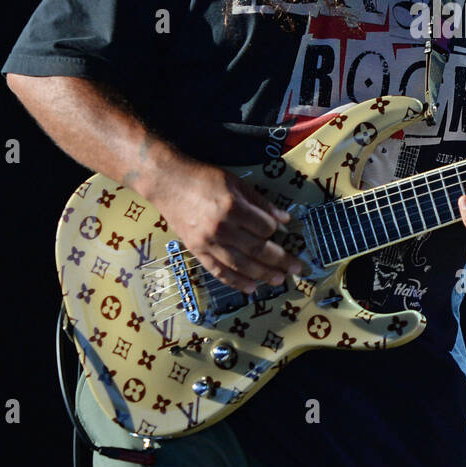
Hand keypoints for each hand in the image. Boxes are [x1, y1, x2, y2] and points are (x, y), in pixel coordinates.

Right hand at [152, 160, 300, 293]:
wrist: (167, 182)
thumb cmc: (204, 178)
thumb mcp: (236, 182)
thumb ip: (261, 202)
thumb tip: (285, 220)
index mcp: (232, 208)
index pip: (264, 227)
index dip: (276, 230)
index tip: (281, 230)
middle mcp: (221, 229)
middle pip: (257, 250)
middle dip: (280, 260)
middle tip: (297, 268)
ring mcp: (207, 243)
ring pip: (241, 265)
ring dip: (263, 275)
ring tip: (280, 280)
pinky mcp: (196, 251)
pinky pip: (219, 271)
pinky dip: (236, 282)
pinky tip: (252, 288)